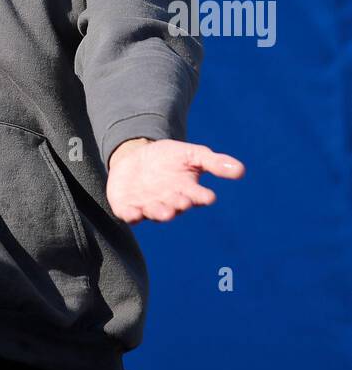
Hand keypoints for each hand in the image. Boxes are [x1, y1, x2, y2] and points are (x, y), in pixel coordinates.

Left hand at [106, 138, 244, 223]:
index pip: (197, 196)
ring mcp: (147, 205)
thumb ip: (213, 162)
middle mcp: (168, 201)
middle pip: (175, 206)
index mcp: (186, 191)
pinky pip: (129, 214)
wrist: (136, 157)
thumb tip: (241, 170)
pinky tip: (132, 213)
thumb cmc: (168, 158)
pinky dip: (131, 215)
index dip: (202, 196)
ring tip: (164, 211)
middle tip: (182, 202)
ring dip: (158, 212)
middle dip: (178, 204)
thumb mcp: (191, 154)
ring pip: (154, 212)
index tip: (209, 196)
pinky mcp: (127, 206)